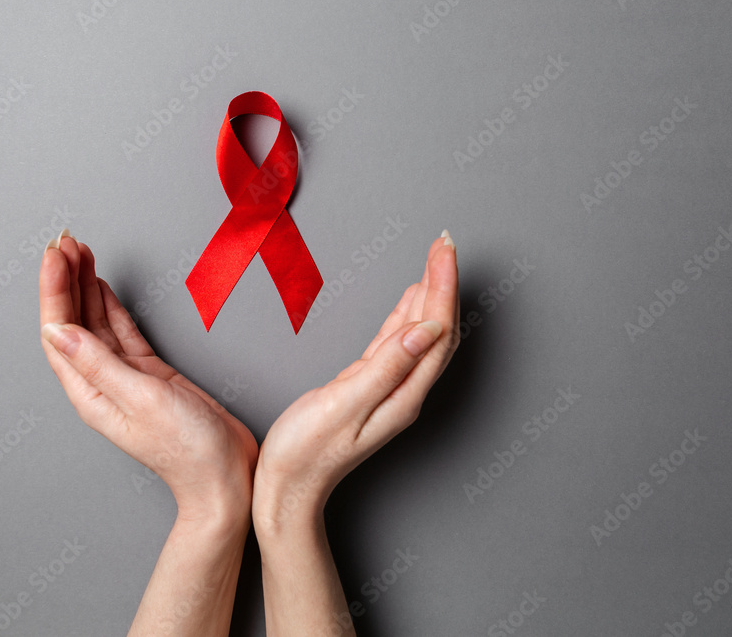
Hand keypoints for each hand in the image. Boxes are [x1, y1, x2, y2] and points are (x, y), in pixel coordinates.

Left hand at [38, 231, 257, 522]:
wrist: (225, 478)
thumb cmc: (188, 451)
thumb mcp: (143, 399)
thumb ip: (100, 363)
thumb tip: (57, 331)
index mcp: (91, 393)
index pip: (59, 331)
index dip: (54, 290)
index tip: (57, 254)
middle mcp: (101, 384)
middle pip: (72, 322)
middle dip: (66, 279)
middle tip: (66, 240)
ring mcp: (125, 378)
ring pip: (95, 322)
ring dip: (85, 286)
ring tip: (79, 252)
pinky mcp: (149, 374)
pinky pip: (121, 332)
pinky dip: (110, 306)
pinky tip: (102, 286)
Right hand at [253, 232, 459, 529]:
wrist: (288, 487)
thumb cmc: (307, 452)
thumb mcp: (344, 405)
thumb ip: (386, 367)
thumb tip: (425, 329)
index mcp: (403, 394)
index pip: (436, 330)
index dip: (443, 286)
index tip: (443, 249)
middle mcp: (404, 391)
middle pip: (436, 328)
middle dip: (443, 282)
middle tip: (443, 242)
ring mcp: (388, 390)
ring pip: (420, 333)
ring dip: (429, 294)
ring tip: (434, 260)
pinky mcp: (368, 388)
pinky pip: (397, 344)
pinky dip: (406, 315)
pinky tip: (409, 300)